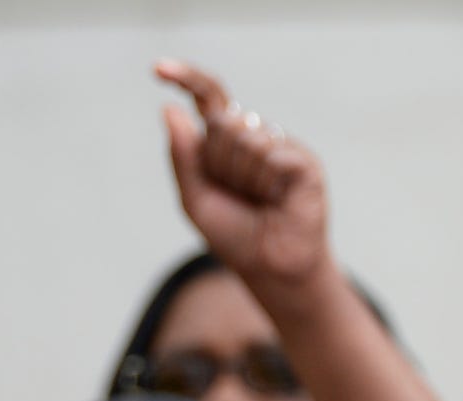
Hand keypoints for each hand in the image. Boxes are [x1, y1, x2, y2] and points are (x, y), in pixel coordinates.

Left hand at [158, 62, 332, 306]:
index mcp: (227, 140)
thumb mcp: (194, 197)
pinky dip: (267, 179)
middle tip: (237, 192)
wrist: (271, 268)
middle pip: (222, 122)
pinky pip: (273, 153)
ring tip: (260, 200)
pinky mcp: (305, 163)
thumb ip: (182, 155)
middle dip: (219, 161)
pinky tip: (278, 199)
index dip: (185, 78)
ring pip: (246, 137)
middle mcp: (256, 136)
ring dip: (243, 176)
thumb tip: (171, 109)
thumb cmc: (235, 235)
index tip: (157, 69)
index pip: (208, 96)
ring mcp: (282, 147)